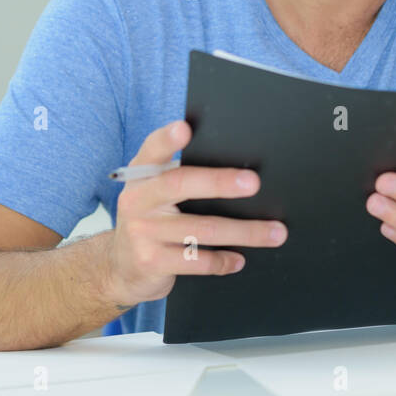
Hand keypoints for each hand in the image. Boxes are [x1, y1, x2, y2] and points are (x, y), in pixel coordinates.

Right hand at [104, 119, 286, 307]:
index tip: (184, 127)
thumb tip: (238, 169)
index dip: (167, 139)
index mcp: (142, 176)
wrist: (119, 267)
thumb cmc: (151, 220)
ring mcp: (142, 233)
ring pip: (202, 229)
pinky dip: (223, 261)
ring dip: (245, 232)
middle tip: (254, 183)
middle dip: (220, 182)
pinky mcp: (151, 263)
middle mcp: (138, 200)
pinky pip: (197, 261)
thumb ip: (181, 176)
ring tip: (276, 232)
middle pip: (181, 185)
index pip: (153, 151)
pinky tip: (240, 259)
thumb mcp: (155, 194)